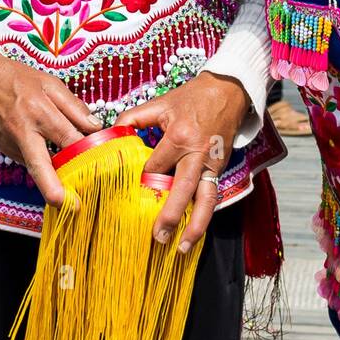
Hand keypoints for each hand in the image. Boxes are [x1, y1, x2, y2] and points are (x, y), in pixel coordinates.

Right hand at [0, 45, 100, 204]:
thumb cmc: (15, 79)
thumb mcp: (49, 83)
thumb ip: (73, 106)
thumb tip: (94, 126)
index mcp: (38, 111)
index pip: (67, 137)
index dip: (84, 151)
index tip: (98, 164)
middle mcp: (23, 133)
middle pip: (40, 166)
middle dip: (52, 188)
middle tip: (68, 205)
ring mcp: (12, 145)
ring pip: (38, 167)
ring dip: (55, 176)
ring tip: (72, 184)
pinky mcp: (7, 151)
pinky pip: (32, 161)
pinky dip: (45, 163)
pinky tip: (55, 159)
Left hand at [115, 71, 249, 250]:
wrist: (228, 91)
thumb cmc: (192, 97)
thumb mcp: (159, 103)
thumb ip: (132, 118)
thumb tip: (111, 134)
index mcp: (178, 136)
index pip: (155, 168)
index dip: (142, 180)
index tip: (132, 192)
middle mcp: (197, 153)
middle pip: (183, 190)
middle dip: (171, 215)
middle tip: (157, 238)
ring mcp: (211, 163)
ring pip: (206, 199)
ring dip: (195, 226)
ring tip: (183, 248)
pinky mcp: (220, 168)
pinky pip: (212, 195)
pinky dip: (205, 216)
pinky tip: (195, 233)